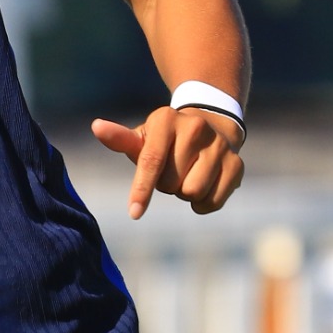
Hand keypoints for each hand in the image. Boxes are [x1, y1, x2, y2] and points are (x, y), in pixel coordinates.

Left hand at [91, 107, 243, 218]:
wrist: (210, 126)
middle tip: (172, 170)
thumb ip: (120, 139)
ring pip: (192, 193)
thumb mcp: (143, 138)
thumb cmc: (165, 139)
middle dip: (166, 185)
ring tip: (187, 175)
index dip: (141, 190)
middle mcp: (195, 128)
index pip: (151, 161)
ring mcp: (219, 146)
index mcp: (166, 119)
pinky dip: (203, 203)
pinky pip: (212, 201)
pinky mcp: (237, 164)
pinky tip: (204, 184)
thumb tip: (96, 127)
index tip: (134, 213)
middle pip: (170, 183)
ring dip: (184, 194)